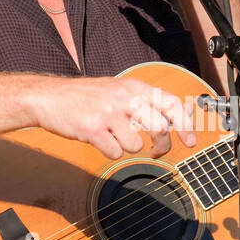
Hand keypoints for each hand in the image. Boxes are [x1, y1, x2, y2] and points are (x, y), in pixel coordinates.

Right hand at [28, 76, 196, 160]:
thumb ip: (144, 100)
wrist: (48, 97)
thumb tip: (175, 115)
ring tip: (112, 135)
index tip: (191, 141)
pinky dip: (109, 151)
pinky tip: (98, 139)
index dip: (185, 123)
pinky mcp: (93, 129)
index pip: (170, 103)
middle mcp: (124, 98)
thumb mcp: (117, 89)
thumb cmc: (85, 97)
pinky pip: (115, 153)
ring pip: (136, 145)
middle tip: (157, 151)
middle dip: (162, 145)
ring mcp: (108, 114)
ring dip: (127, 147)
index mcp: (133, 87)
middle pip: (160, 127)